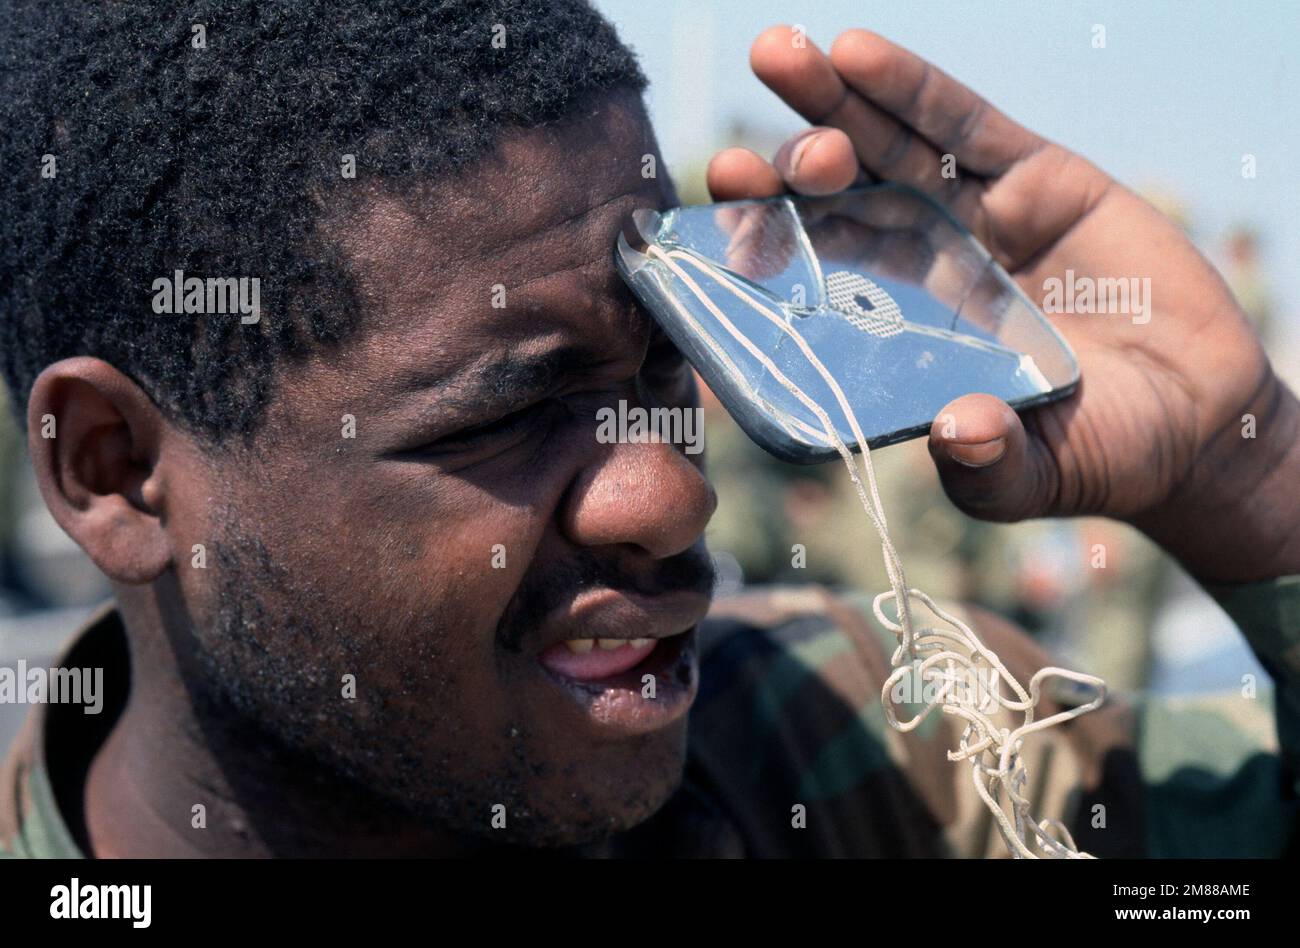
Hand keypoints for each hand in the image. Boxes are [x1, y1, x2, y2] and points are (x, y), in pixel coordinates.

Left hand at [707, 26, 1299, 582]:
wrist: (1195, 417)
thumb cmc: (1095, 453)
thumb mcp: (1030, 475)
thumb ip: (988, 464)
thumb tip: (958, 433)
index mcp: (894, 330)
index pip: (813, 278)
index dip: (764, 246)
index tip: (716, 228)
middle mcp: (918, 264)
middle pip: (835, 203)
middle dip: (784, 174)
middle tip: (738, 165)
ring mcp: (971, 215)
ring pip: (886, 147)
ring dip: (828, 104)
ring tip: (777, 58)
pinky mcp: (1035, 177)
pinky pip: (964, 124)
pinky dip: (912, 88)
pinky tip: (858, 55)